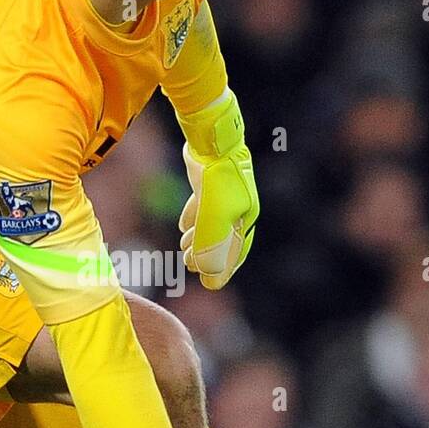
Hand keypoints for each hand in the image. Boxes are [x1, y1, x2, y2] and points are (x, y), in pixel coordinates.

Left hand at [177, 92, 258, 290]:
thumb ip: (211, 246)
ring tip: (183, 249)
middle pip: (223, 238)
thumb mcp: (215, 218)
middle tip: (189, 268)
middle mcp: (238, 207)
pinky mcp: (209, 181)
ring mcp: (224, 193)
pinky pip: (202, 205)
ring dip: (197, 239)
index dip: (223, 270)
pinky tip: (183, 225)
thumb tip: (206, 273)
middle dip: (207, 256)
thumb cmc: (219, 182)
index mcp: (246, 218)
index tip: (210, 285)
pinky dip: (193, 218)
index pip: (236, 252)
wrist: (213, 143)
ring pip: (211, 223)